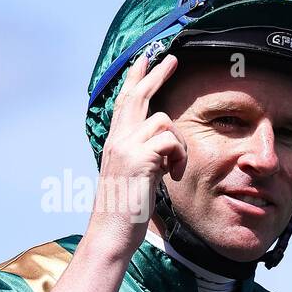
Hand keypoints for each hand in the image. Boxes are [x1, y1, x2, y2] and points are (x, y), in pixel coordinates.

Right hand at [88, 52, 185, 256]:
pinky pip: (171, 140)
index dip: (135, 79)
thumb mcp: (137, 176)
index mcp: (116, 142)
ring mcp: (126, 147)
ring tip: (174, 169)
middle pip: (137, 96)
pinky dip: (179, 156)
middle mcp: (117, 140)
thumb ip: (147, 155)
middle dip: (155, 74)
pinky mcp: (139, 158)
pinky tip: (173, 174)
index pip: (125, 101)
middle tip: (172, 58)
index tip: (144, 59)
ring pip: (163, 120)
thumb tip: (163, 145)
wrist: (112, 233)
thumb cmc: (126, 211)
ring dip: (179, 144)